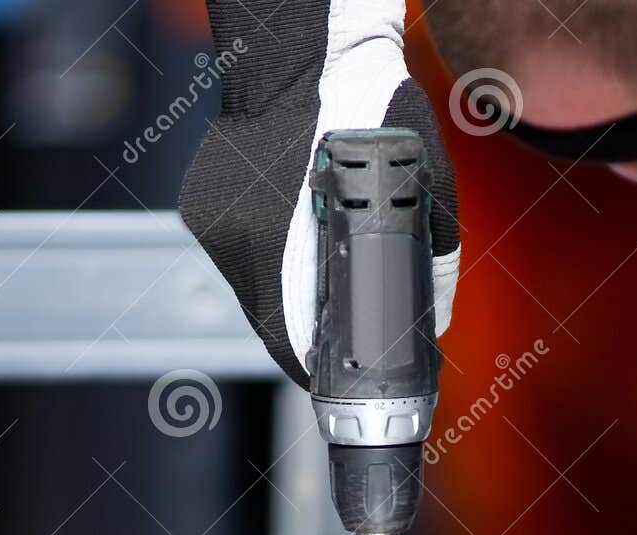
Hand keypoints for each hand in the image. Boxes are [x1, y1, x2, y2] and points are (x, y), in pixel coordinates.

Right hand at [178, 0, 459, 383]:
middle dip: (310, 340)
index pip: (298, 345)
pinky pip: (240, 257)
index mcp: (296, 247)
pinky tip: (298, 234)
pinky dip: (270, 259)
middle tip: (343, 347)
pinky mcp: (199, 209)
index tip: (343, 383)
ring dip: (289, 298)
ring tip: (324, 279)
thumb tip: (437, 321)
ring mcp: (215, 227)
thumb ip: (433, 263)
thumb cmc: (372, 112)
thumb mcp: (427, 190)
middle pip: (272, 325)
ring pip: (254, 294)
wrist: (310, 48)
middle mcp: (244, 243)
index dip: (324, 370)